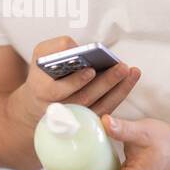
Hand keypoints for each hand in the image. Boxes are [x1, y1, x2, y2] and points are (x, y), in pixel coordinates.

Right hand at [8, 35, 141, 129]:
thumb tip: (77, 48)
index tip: (90, 70)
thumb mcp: (41, 55)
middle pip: (84, 99)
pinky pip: (106, 109)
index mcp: (43, 92)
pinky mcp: (89, 122)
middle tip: (121, 67)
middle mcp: (59, 110)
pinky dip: (119, 95)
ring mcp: (75, 119)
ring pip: (98, 107)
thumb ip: (55, 48)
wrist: (39, 102)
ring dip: (117, 89)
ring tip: (130, 71)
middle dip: (104, 83)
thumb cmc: (43, 73)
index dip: (75, 81)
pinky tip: (129, 80)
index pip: (58, 90)